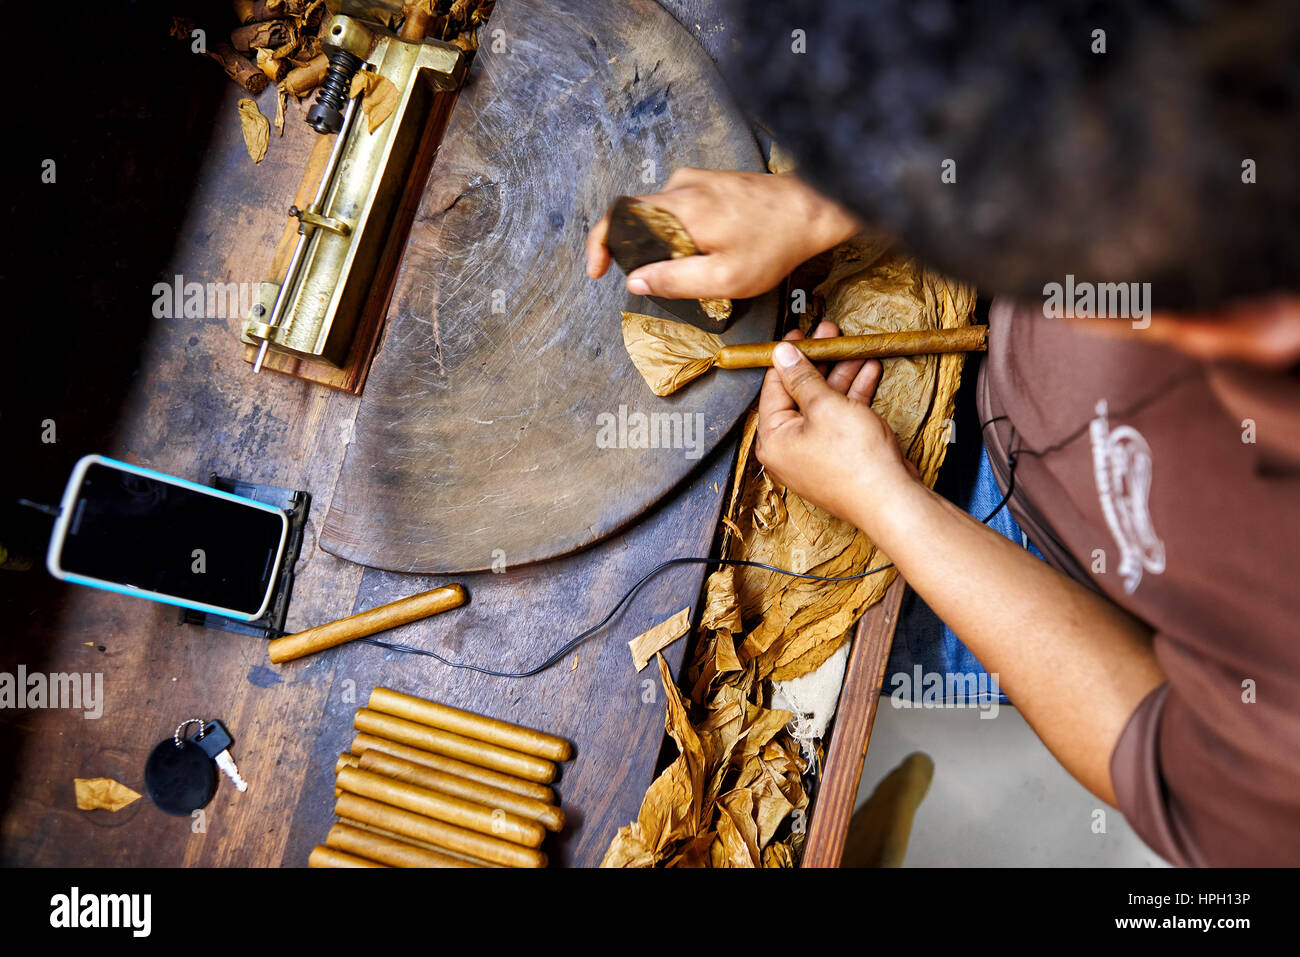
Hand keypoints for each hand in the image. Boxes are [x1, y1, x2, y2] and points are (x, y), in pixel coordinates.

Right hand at [585, 168, 861, 299]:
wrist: (814, 210)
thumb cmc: (775, 245)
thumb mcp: (725, 278)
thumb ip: (676, 281)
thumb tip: (636, 283)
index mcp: (680, 207)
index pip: (618, 217)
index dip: (599, 244)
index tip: (598, 269)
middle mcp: (682, 185)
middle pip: (636, 216)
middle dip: (638, 250)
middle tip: (662, 279)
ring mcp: (696, 178)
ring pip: (660, 214)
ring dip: (664, 242)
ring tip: (697, 265)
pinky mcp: (710, 181)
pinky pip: (679, 207)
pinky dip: (681, 230)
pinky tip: (709, 248)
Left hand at [756, 322, 915, 525]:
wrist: (892, 500)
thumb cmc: (856, 462)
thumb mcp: (825, 406)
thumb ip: (802, 377)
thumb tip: (782, 355)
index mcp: (773, 439)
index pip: (773, 387)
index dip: (789, 356)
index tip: (800, 335)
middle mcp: (789, 449)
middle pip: (800, 394)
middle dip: (820, 362)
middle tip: (830, 336)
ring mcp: (814, 454)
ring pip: (824, 405)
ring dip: (841, 375)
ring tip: (854, 349)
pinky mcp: (838, 457)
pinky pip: (840, 419)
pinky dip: (853, 397)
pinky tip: (868, 373)